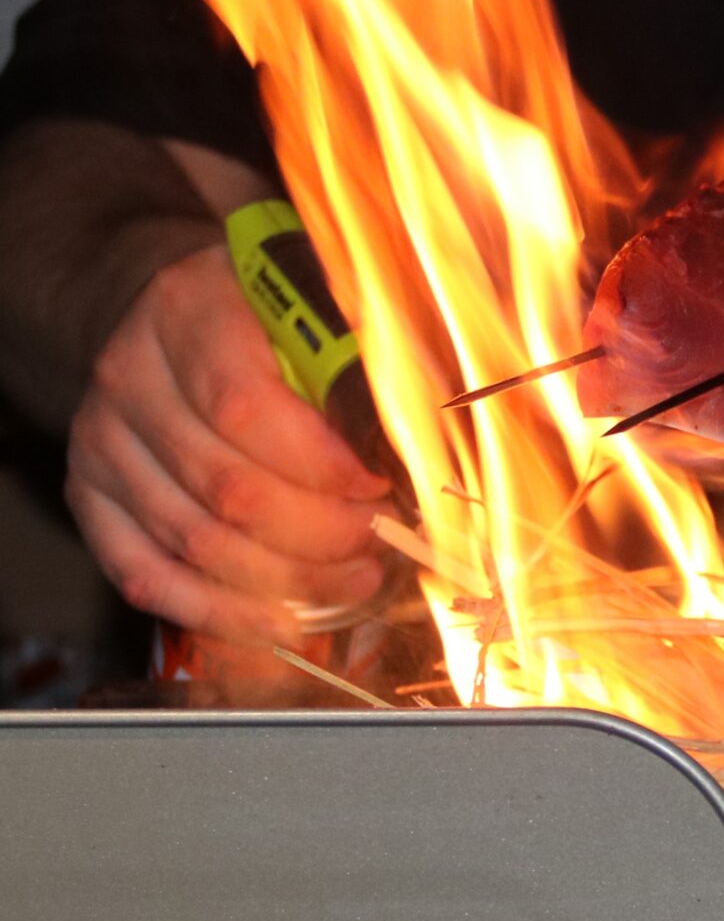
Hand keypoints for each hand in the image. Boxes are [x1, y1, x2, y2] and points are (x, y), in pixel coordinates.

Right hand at [66, 245, 392, 642]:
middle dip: (321, 533)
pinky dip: (222, 613)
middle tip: (381, 541)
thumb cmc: (267, 315)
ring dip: (288, 579)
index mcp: (190, 311)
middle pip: (228, 488)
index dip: (323, 466)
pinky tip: (285, 621)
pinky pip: (147, 577)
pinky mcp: (89, 497)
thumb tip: (438, 425)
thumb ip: (366, 355)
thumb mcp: (317, 299)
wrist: (170, 315)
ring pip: (195, 542)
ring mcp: (103, 442)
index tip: (381, 486)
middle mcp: (130, 377)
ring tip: (356, 578)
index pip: (247, 409)